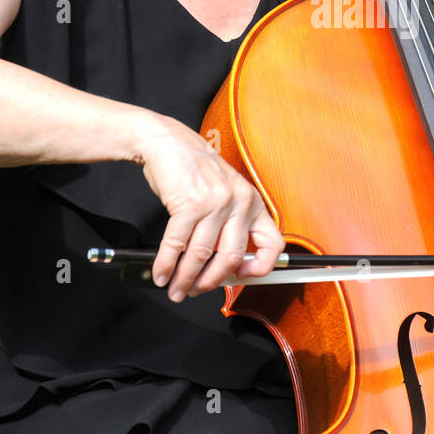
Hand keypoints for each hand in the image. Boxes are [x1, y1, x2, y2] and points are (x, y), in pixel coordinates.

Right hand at [135, 114, 282, 301]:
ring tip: (175, 288)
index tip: (242, 278)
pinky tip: (161, 272)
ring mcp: (214, 202)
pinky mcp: (188, 203)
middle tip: (196, 291)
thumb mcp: (226, 193)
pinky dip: (166, 264)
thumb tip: (229, 266)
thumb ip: (232, 224)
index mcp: (252, 203)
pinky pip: (177, 244)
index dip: (261, 268)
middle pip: (230, 257)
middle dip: (211, 282)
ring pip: (201, 255)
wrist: (168, 142)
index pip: (272, 244)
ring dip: (184, 278)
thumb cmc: (195, 171)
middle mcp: (238, 202)